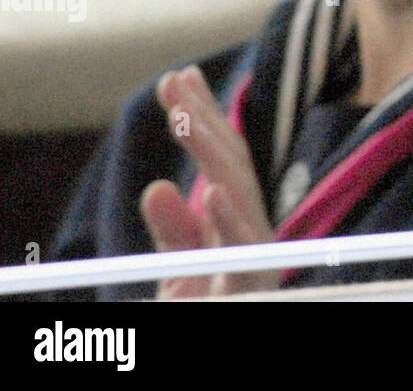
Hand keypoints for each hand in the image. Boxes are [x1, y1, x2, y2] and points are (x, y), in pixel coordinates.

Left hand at [139, 64, 282, 297]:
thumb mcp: (181, 275)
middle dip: (204, 123)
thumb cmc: (208, 309)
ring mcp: (254, 265)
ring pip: (240, 199)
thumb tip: (157, 186)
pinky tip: (211, 191)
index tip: (181, 75)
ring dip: (212, 156)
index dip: (206, 116)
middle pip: (234, 169)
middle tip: (172, 82)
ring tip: (184, 118)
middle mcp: (253, 238)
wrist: (227, 337)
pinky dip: (228, 221)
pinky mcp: (250, 292)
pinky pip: (242, 255)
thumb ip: (174, 233)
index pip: (225, 160)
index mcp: (238, 226)